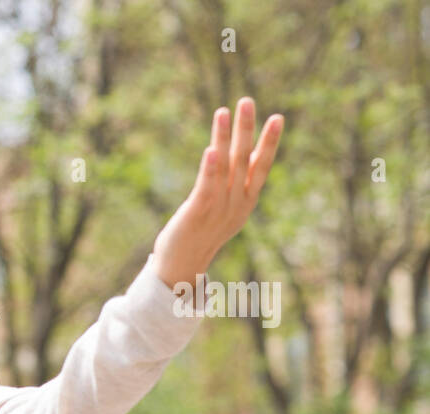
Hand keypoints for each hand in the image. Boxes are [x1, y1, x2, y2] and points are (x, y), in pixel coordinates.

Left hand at [152, 97, 283, 291]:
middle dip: (246, 130)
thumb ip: (236, 185)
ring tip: (224, 111)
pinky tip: (211, 149)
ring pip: (225, 167)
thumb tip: (246, 155)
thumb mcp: (227, 209)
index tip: (278, 117)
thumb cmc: (202, 234)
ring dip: (224, 138)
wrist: (182, 266)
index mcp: (246, 202)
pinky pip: (206, 186)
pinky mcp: (198, 213)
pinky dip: (210, 168)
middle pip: (244, 160)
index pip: (262, 167)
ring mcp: (218, 209)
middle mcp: (236, 204)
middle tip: (248, 101)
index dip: (270, 142)